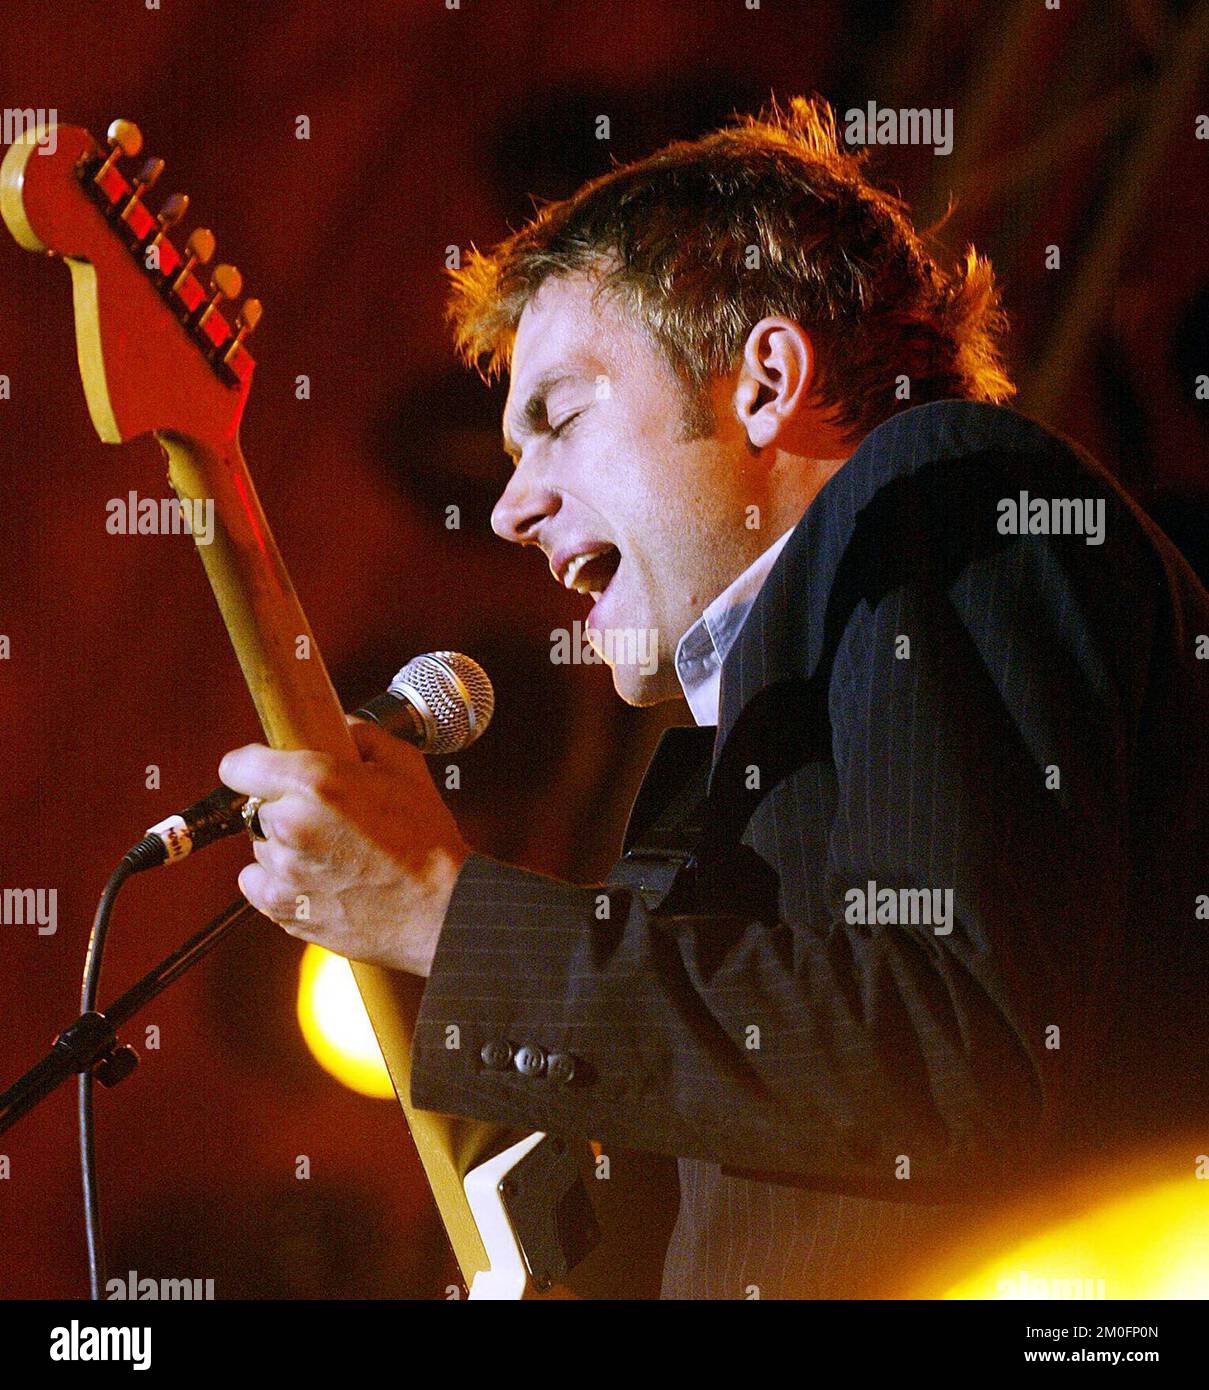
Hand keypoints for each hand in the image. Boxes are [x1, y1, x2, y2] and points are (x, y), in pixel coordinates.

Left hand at [218, 717, 469, 975]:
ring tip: (328, 852)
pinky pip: (257, 884)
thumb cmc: (426, 840)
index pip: (239, 765)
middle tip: (322, 816)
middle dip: (282, 807)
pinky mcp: (283, 908)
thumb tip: (338, 726)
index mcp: (314, 782)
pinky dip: (277, 881)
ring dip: (283, 846)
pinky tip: (313, 878)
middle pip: (255, 806)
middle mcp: (290, 824)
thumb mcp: (404, 766)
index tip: (264, 771)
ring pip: (260, 846)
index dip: (253, 765)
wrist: (438, 907)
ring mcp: (283, 870)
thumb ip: (362, 735)